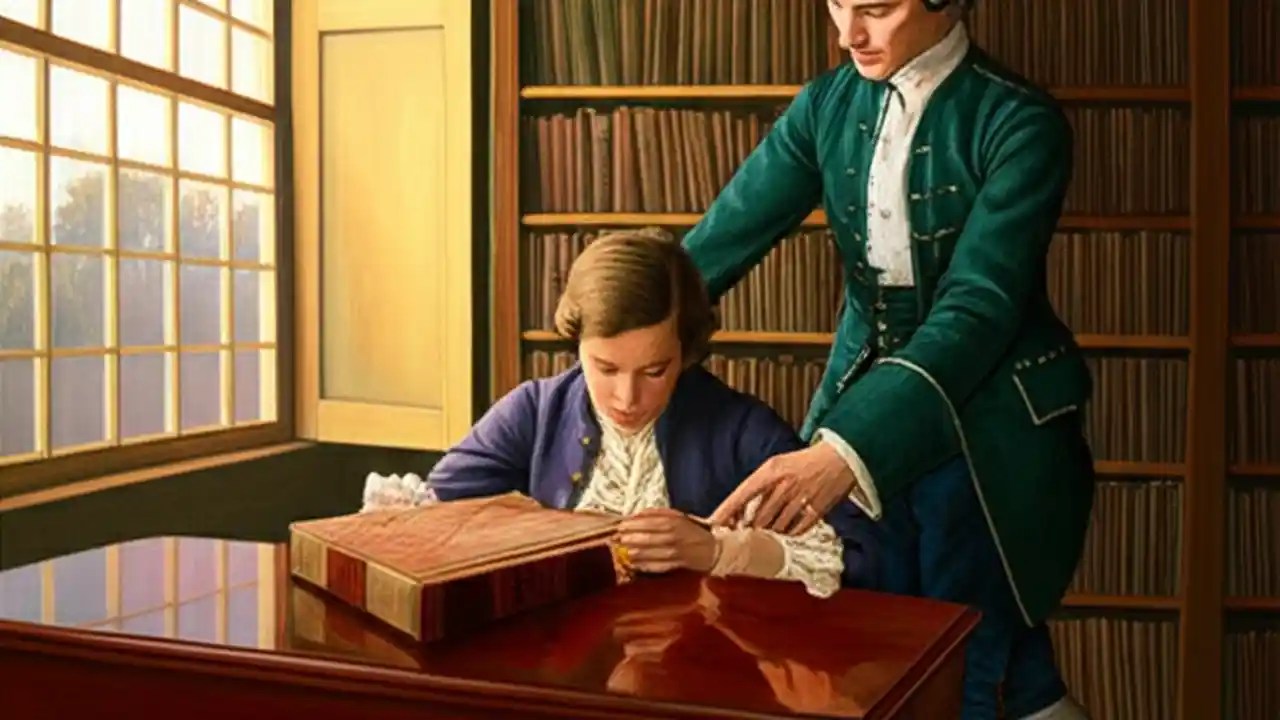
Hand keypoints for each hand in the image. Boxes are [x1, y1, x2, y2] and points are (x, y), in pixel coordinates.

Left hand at [615, 508, 719, 573]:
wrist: (712, 549)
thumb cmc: (690, 531)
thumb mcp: (677, 516)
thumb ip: (656, 513)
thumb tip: (635, 515)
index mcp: (673, 522)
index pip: (648, 523)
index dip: (632, 525)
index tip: (620, 526)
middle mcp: (673, 537)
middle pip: (647, 539)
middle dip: (630, 539)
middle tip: (618, 539)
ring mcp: (675, 553)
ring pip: (650, 554)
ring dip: (634, 553)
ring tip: (624, 552)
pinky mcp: (676, 566)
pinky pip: (657, 567)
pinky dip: (644, 566)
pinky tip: (634, 564)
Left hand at [708, 443, 854, 533]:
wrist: (838, 458)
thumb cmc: (802, 462)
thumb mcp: (776, 465)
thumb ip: (758, 485)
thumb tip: (740, 508)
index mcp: (769, 472)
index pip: (740, 495)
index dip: (725, 512)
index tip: (712, 524)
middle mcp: (782, 486)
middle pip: (757, 517)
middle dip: (748, 529)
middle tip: (741, 534)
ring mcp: (800, 499)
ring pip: (775, 527)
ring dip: (768, 533)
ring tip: (764, 534)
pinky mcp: (816, 511)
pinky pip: (796, 530)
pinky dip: (789, 533)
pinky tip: (786, 531)